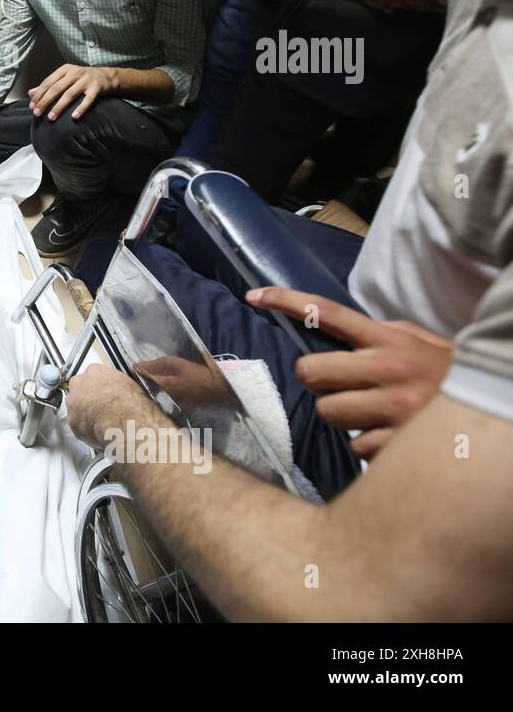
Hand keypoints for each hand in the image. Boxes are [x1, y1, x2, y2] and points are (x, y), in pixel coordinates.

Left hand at [28, 64, 117, 120]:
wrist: (105, 76)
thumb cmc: (81, 79)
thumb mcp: (65, 78)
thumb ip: (48, 85)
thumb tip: (30, 93)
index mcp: (65, 69)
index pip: (48, 82)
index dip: (39, 94)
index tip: (32, 106)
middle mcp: (75, 73)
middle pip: (56, 88)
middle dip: (45, 101)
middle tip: (37, 113)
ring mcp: (86, 80)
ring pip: (70, 94)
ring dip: (59, 107)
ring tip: (51, 117)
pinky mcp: (96, 88)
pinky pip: (88, 100)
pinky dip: (81, 108)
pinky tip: (74, 117)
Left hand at [66, 362, 156, 448]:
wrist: (123, 422)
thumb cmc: (131, 404)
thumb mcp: (130, 385)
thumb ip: (117, 384)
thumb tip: (120, 390)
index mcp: (96, 371)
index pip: (93, 374)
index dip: (99, 385)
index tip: (105, 392)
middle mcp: (80, 384)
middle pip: (78, 387)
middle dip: (86, 396)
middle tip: (99, 407)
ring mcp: (73, 403)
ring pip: (74, 406)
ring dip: (83, 412)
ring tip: (100, 422)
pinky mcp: (72, 421)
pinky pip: (76, 424)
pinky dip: (84, 428)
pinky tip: (97, 432)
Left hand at [247, 287, 453, 458]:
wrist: (498, 410)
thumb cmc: (447, 375)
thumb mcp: (419, 342)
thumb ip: (380, 335)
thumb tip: (331, 327)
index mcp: (391, 340)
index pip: (329, 313)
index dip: (287, 301)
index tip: (254, 295)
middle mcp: (390, 369)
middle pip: (311, 371)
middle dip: (317, 379)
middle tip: (337, 383)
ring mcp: (394, 409)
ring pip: (327, 412)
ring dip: (341, 414)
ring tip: (371, 411)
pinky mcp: (397, 444)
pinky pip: (354, 446)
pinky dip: (365, 444)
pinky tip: (388, 436)